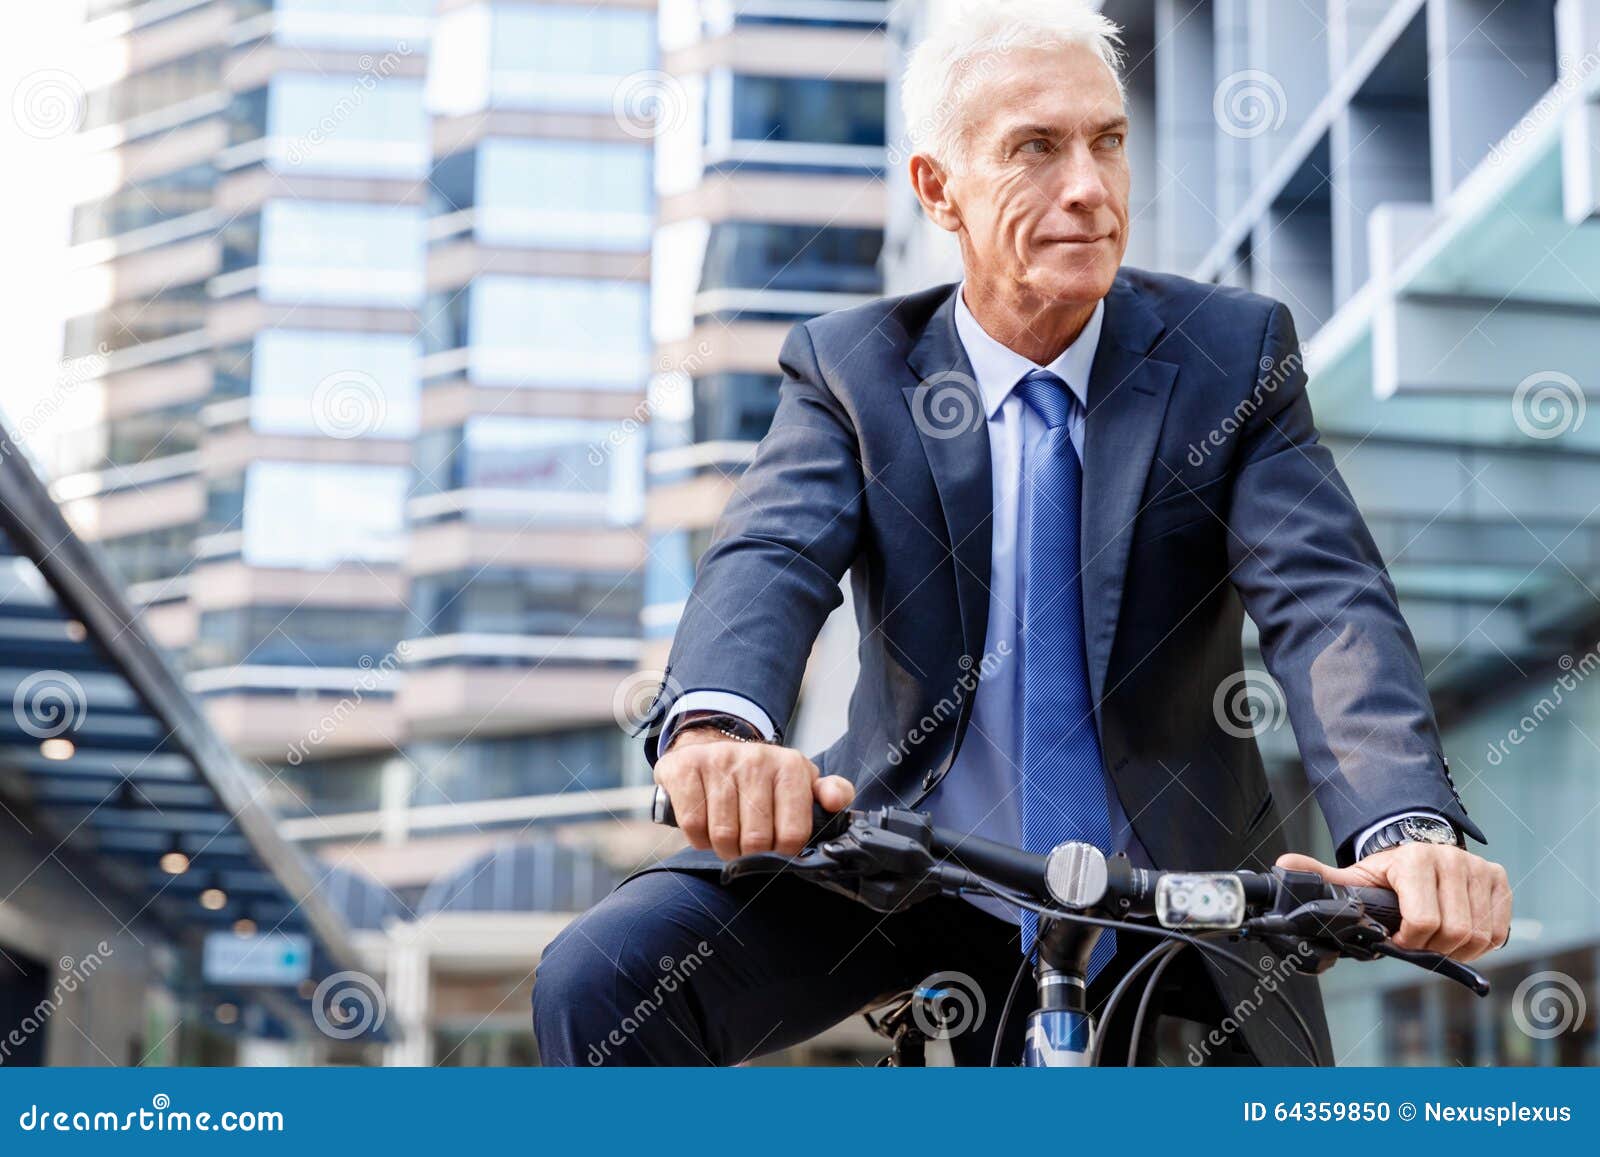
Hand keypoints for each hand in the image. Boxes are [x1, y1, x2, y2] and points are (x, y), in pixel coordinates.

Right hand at [655, 729, 854, 858]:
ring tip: (728, 838)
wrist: (713, 748)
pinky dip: (698, 838)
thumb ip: (832, 793)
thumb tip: (835, 801)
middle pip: (756, 839)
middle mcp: (757, 758)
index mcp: (790, 765)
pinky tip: (705, 828)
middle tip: (748, 848)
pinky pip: (693, 824)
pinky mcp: (686, 767)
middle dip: (750, 855)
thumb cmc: (763, 779)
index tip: (776, 849)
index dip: (783, 853)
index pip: (793, 833)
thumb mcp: (802, 782)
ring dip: (724, 848)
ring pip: (723, 835)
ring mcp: (720, 760)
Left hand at [1277, 845, 1510, 961]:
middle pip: (1455, 932)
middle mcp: (1452, 860)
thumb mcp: (1356, 875)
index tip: (1397, 939)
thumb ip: (1324, 878)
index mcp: (1416, 860)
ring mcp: (1480, 869)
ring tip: (1435, 938)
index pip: (1423, 920)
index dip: (1409, 941)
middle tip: (1417, 942)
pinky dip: (1481, 943)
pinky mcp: (1499, 880)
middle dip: (1433, 947)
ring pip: (1479, 935)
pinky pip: (1499, 932)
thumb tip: (1283, 868)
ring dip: (1458, 949)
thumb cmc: (1387, 871)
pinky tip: (1458, 933)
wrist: (1417, 847)